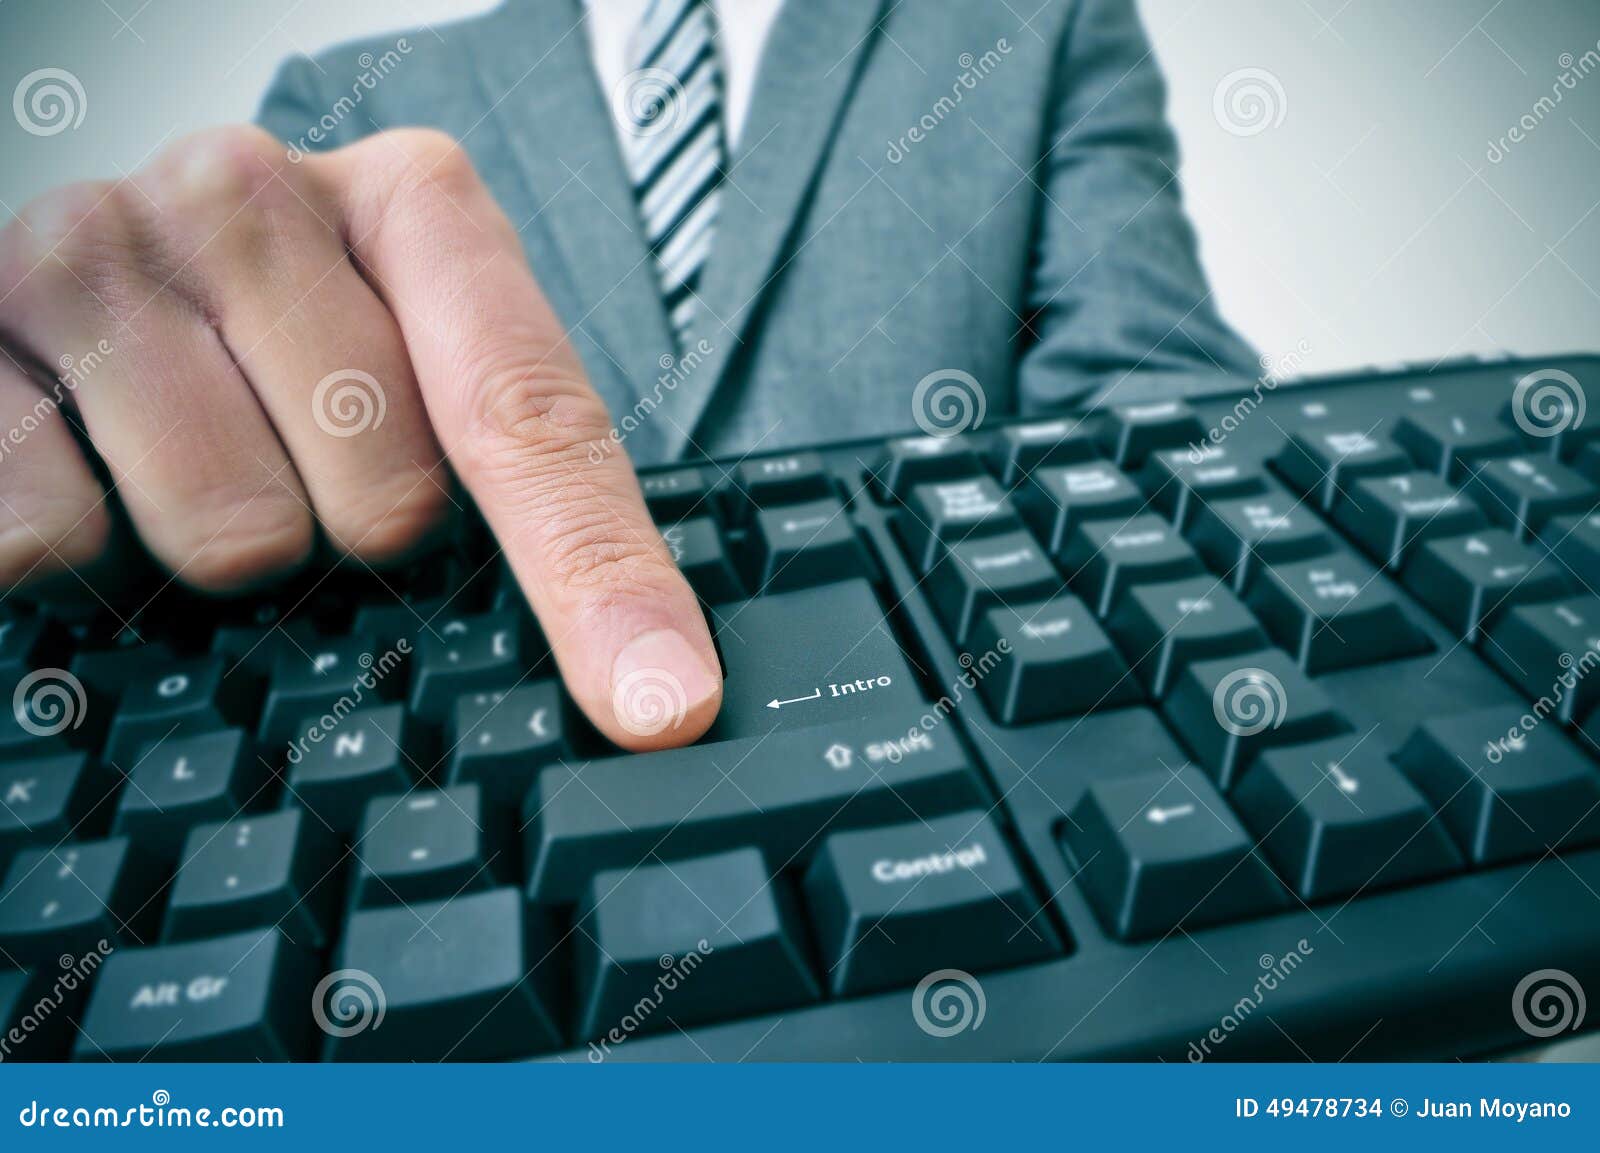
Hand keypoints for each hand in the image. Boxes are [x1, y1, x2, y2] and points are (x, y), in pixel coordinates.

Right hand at [0, 126, 721, 750]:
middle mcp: (249, 191)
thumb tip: (662, 690)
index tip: (659, 705)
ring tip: (194, 474)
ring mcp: (93, 246)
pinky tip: (95, 479)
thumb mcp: (430, 384)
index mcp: (404, 201)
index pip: (528, 413)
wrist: (86, 297)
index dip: (597, 578)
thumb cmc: (286, 352)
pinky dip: (86, 557)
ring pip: (232, 531)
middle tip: (305, 483)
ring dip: (226, 552)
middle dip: (354, 539)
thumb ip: (549, 496)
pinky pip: (56, 536)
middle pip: (384, 495)